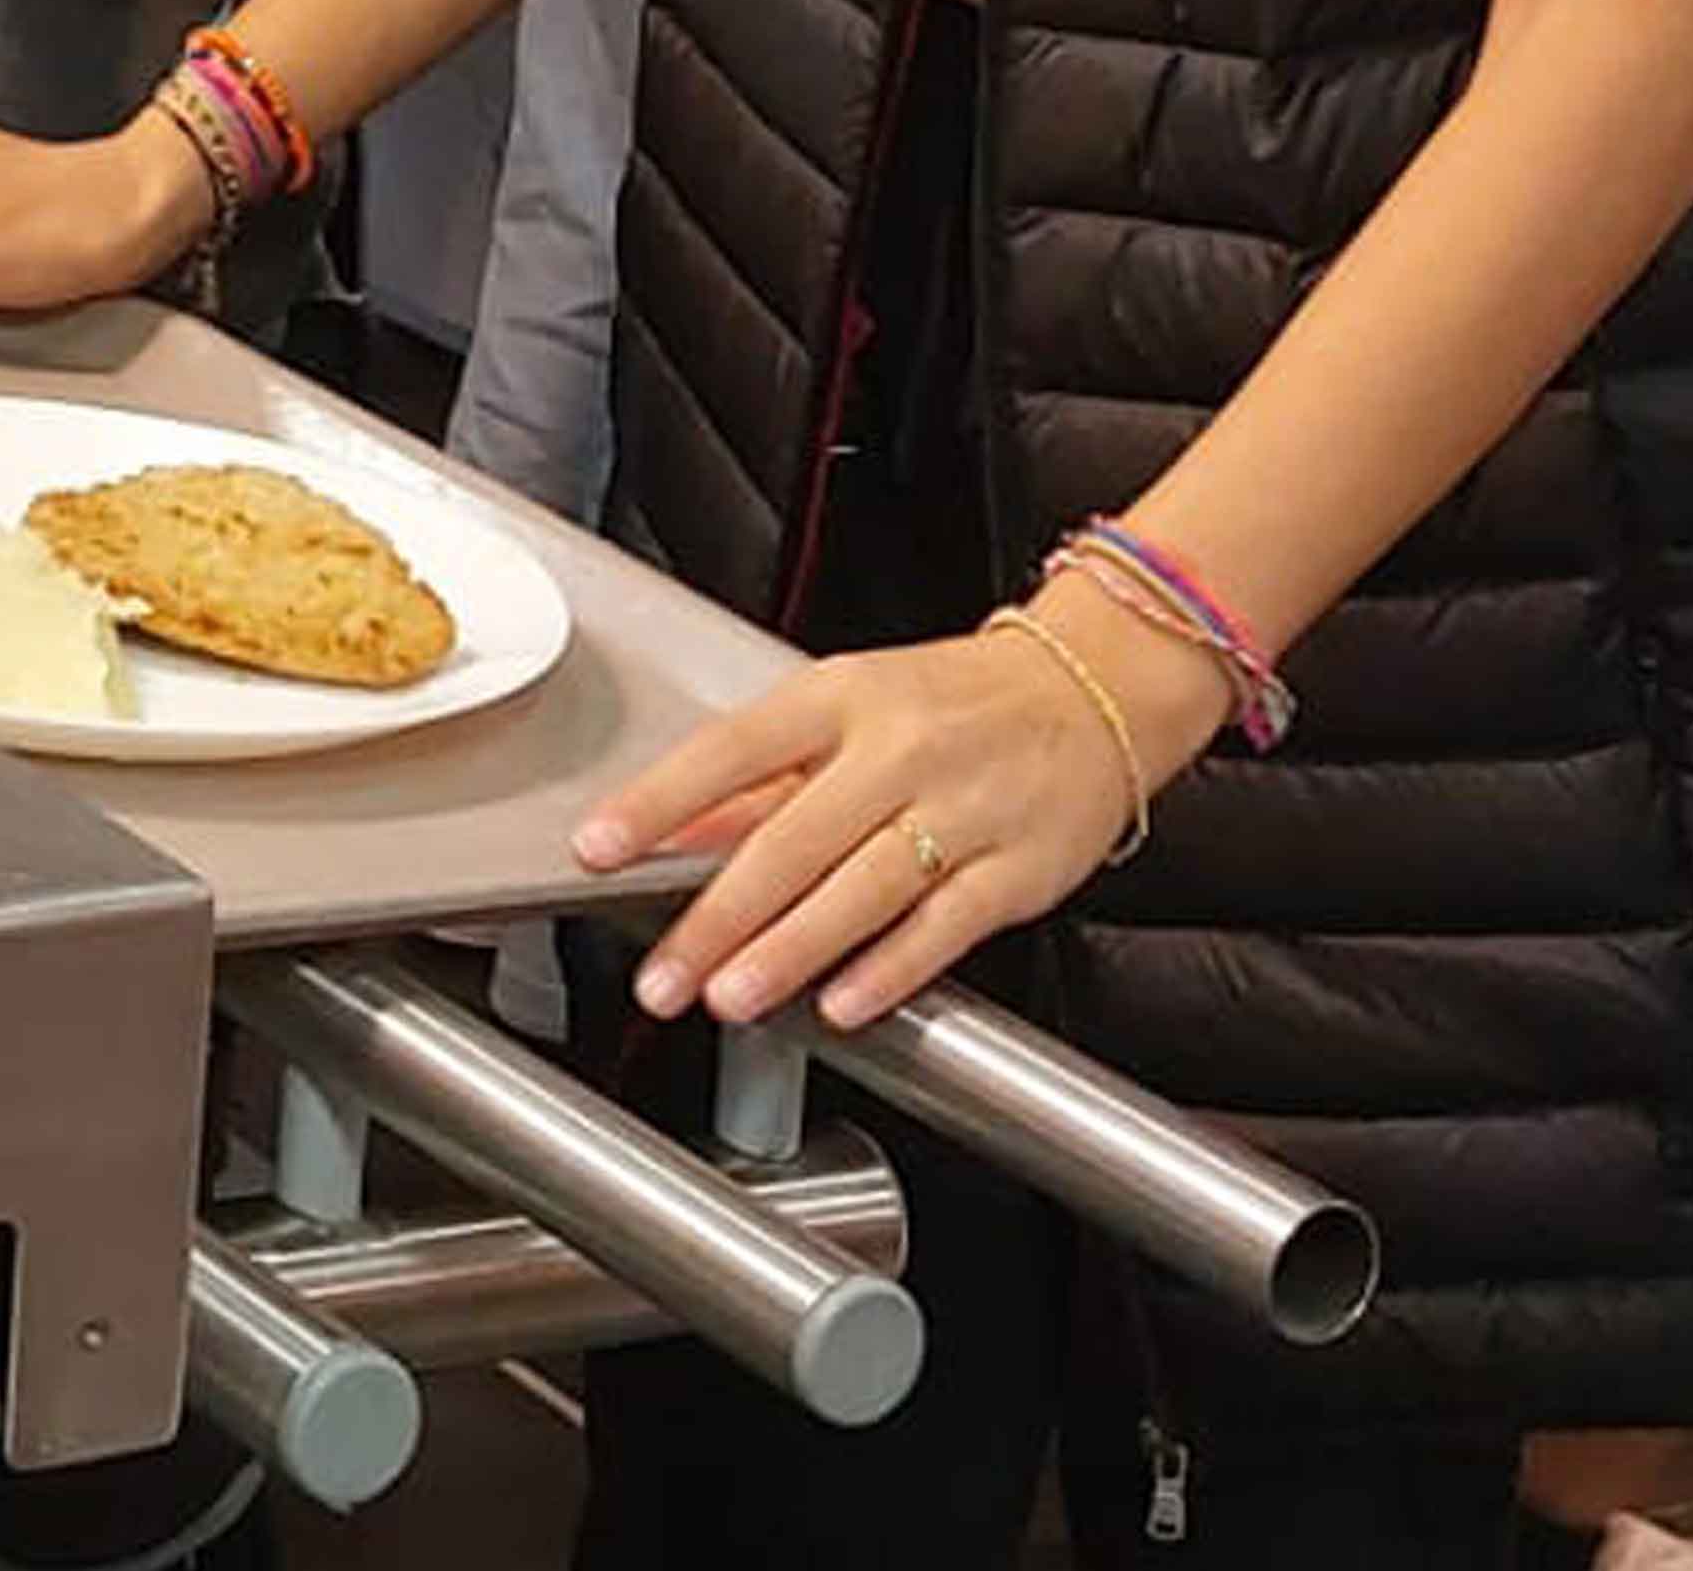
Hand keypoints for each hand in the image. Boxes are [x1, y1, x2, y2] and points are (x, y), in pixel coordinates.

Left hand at [575, 602, 1196, 1029]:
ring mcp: (966, 808)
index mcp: (842, 696)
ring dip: (790, 950)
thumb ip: (760, 777)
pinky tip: (842, 1003)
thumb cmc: (954, 703)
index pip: (732, 749)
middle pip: (794, 838)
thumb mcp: (848, 708)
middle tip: (661, 976)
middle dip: (718, 915)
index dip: (660, 800)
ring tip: (730, 996)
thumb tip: (671, 831)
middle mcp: (901, 748)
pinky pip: (946, 925)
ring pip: (865, 887)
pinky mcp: (1020, 868)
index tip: (598, 846)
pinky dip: (891, 968)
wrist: (1094, 689)